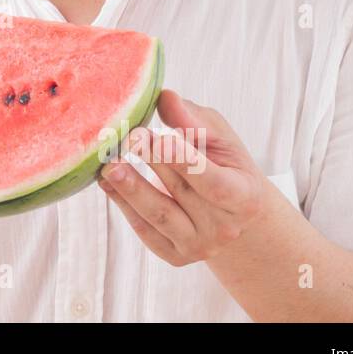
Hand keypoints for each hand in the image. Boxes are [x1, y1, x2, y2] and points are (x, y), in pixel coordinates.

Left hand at [97, 89, 283, 265]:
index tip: (157, 137)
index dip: (184, 161)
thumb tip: (165, 97)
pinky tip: (107, 183)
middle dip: (151, 162)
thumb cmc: (224, 164)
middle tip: (126, 136)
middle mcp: (225, 227)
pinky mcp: (175, 255)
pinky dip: (124, 205)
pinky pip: (146, 231)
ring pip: (159, 216)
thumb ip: (194, 120)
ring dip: (131, 189)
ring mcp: (200, 246)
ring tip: (109, 164)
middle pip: (181, 192)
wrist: (231, 213)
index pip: (213, 182)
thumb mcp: (220, 138)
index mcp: (245, 196)